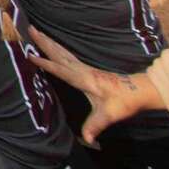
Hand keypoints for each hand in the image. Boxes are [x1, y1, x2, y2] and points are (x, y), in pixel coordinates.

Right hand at [28, 27, 155, 143]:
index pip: (60, 69)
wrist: (139, 91)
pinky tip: (54, 47)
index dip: (45, 64)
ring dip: (49, 42)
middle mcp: (82, 70)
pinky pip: (67, 56)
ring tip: (37, 31)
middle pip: (59, 54)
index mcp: (84, 79)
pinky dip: (57, 48)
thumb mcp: (109, 115)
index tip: (30, 55)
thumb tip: (87, 140)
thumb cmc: (124, 101)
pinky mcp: (86, 69)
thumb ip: (95, 126)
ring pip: (63, 52)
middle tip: (30, 28)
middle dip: (44, 42)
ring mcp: (84, 68)